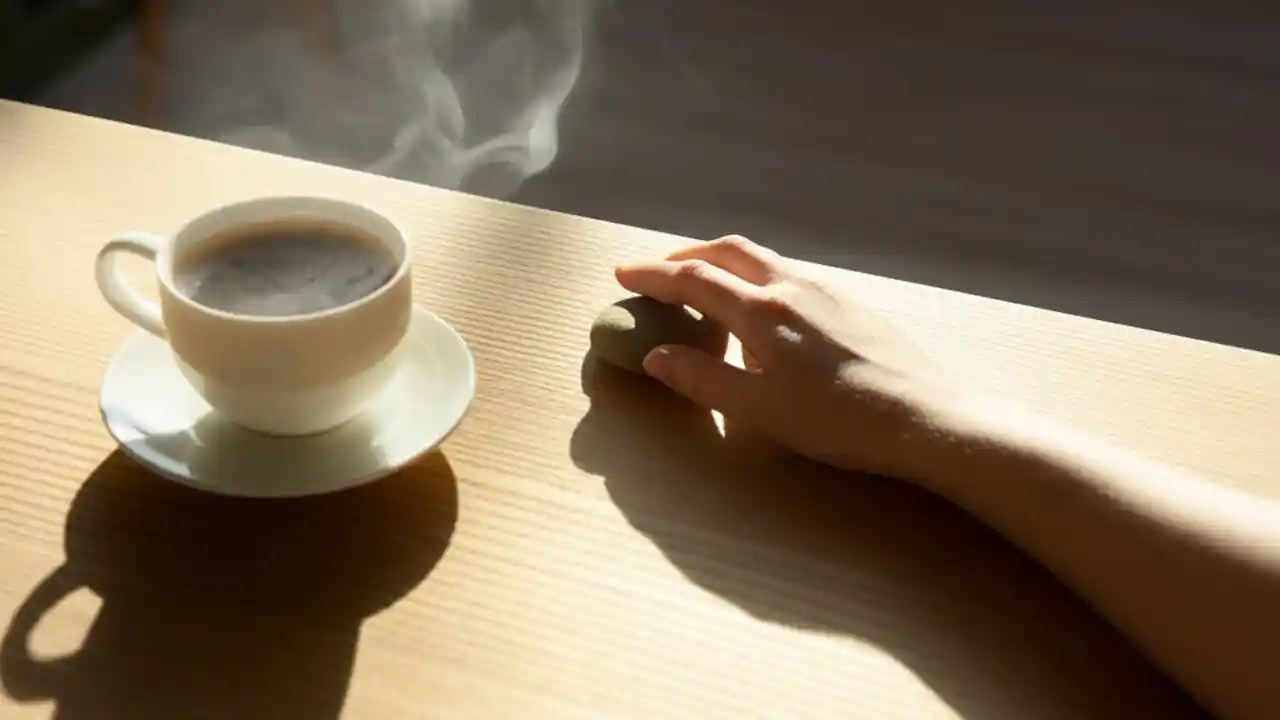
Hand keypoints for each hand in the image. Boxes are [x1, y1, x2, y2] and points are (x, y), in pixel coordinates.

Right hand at [616, 235, 967, 481]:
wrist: (926, 416)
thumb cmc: (839, 420)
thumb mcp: (760, 411)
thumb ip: (703, 380)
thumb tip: (657, 355)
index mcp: (763, 311)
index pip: (695, 279)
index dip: (654, 274)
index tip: (623, 273)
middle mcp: (792, 286)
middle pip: (728, 251)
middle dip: (686, 255)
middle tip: (658, 273)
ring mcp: (826, 289)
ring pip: (762, 258)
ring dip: (722, 263)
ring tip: (703, 288)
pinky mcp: (850, 302)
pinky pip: (788, 273)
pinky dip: (755, 276)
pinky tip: (760, 311)